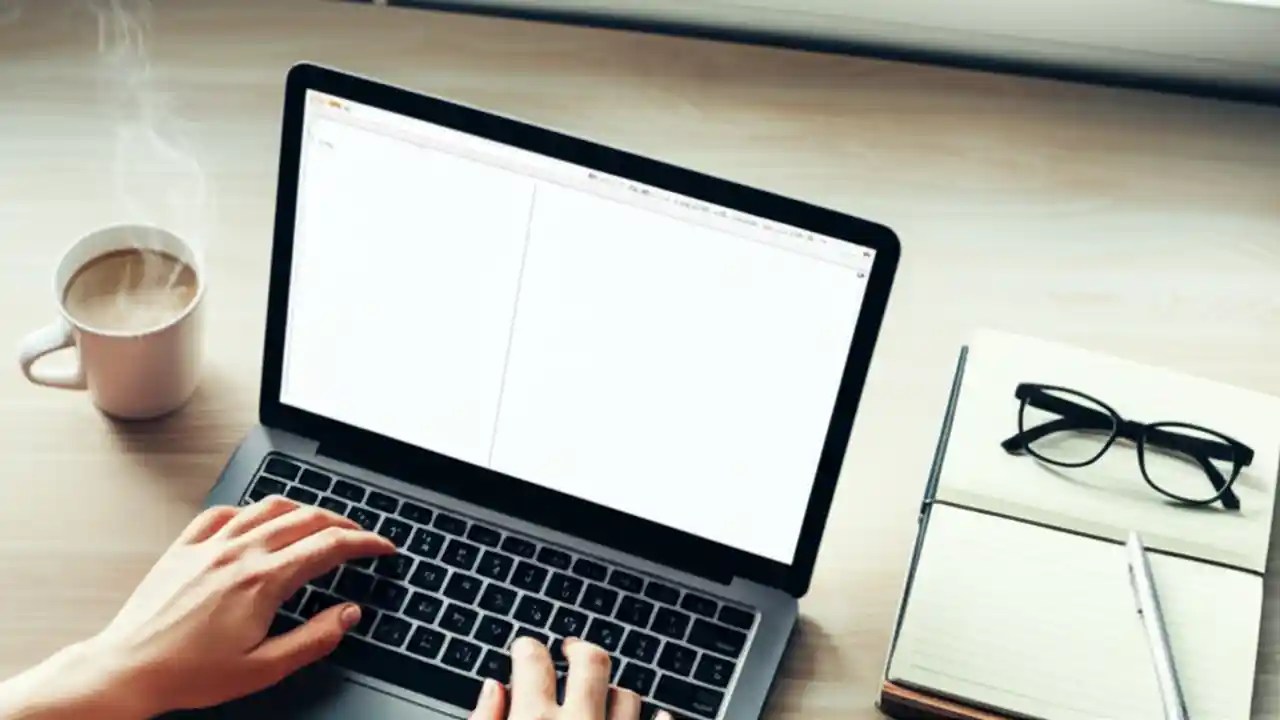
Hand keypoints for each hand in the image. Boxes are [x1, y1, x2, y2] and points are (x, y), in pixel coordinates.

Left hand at [86, 497, 393, 716]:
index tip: (382, 547)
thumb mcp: (263, 669)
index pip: (329, 547)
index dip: (365, 543)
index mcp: (263, 581)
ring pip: (269, 507)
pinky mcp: (184, 546)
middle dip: (343, 523)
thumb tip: (348, 614)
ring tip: (319, 522)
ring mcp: (210, 544)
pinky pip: (225, 512)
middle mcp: (239, 552)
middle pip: (307, 519)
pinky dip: (252, 510)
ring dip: (304, 510)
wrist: (128, 669)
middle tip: (360, 536)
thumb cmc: (189, 674)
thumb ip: (314, 639)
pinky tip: (257, 521)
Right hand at [470, 637, 670, 719]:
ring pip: (628, 696)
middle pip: (591, 661)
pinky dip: (659, 719)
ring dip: (614, 692)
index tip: (526, 649)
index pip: (533, 661)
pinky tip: (654, 717)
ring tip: (602, 696)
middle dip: (580, 649)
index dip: (527, 647)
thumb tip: (492, 690)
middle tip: (571, 650)